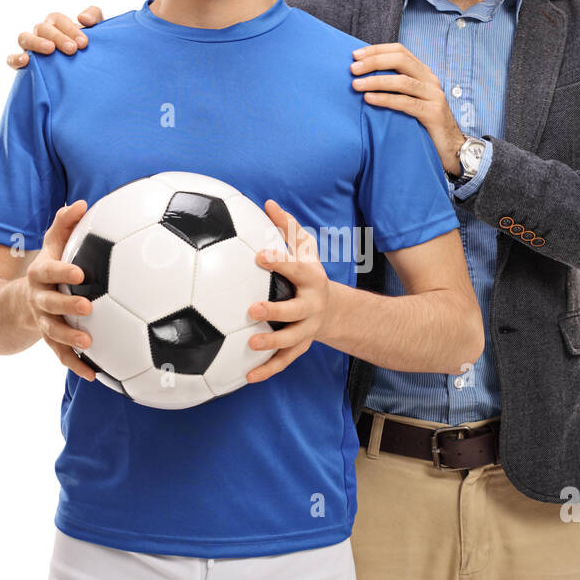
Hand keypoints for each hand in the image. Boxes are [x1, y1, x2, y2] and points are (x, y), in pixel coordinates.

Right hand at [7, 6, 103, 68]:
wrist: (83, 72)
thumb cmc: (87, 48)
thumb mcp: (97, 31)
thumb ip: (94, 16)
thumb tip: (83, 18)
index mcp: (56, 23)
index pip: (58, 19)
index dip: (70, 28)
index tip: (84, 43)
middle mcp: (41, 33)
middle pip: (43, 28)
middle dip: (58, 37)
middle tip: (73, 49)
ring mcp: (30, 47)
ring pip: (24, 38)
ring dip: (36, 43)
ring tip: (50, 50)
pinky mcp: (23, 64)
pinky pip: (11, 59)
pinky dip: (15, 59)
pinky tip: (25, 61)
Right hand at [23, 201, 96, 380]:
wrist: (17, 303)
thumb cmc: (47, 269)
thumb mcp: (51, 245)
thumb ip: (64, 225)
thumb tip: (82, 203)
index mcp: (41, 275)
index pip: (49, 271)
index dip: (63, 272)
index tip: (81, 272)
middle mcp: (39, 299)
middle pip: (49, 303)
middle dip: (66, 305)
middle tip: (87, 307)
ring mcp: (43, 322)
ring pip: (53, 333)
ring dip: (70, 339)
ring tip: (89, 345)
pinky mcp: (51, 341)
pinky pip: (62, 355)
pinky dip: (77, 365)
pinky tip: (96, 375)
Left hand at [245, 199, 328, 383]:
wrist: (333, 311)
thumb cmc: (308, 274)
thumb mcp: (305, 250)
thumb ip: (288, 228)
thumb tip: (268, 203)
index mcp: (310, 279)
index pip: (295, 268)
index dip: (279, 261)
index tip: (259, 255)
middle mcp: (311, 306)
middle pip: (295, 311)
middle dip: (276, 311)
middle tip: (253, 309)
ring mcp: (307, 329)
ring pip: (291, 340)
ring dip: (272, 344)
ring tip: (250, 344)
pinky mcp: (300, 347)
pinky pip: (284, 362)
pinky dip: (267, 370)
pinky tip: (246, 376)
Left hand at [350, 43, 463, 171]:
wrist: (451, 147)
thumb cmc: (424, 123)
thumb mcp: (410, 99)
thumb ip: (395, 87)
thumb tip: (364, 77)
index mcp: (423, 73)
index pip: (400, 51)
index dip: (377, 50)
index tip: (355, 55)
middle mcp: (430, 80)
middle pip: (400, 60)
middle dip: (374, 61)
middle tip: (352, 69)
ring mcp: (433, 96)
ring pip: (402, 81)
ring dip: (376, 80)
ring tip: (356, 85)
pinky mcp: (433, 113)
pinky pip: (406, 103)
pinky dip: (385, 99)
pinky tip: (369, 99)